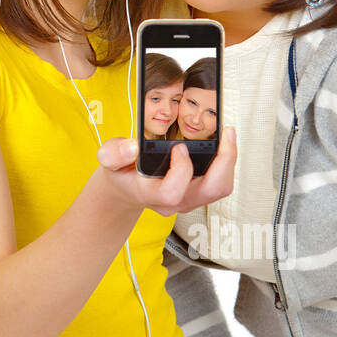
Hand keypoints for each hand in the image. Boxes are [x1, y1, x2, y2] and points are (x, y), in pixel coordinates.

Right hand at [94, 126, 235, 216]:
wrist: (127, 187)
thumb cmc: (122, 173)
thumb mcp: (107, 158)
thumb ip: (114, 153)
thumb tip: (132, 146)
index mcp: (152, 195)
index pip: (172, 191)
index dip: (180, 169)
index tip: (178, 147)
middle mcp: (175, 202)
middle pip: (209, 191)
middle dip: (224, 162)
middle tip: (225, 135)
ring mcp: (189, 200)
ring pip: (220, 188)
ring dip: (229, 162)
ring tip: (228, 136)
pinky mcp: (198, 193)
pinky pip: (220, 183)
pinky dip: (226, 163)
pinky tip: (223, 144)